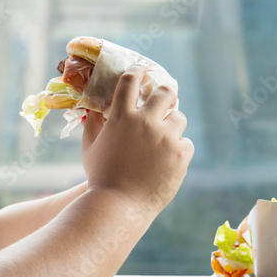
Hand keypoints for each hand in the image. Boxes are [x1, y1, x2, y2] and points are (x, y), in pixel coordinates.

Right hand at [80, 62, 192, 217]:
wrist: (119, 206)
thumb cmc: (100, 177)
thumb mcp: (90, 148)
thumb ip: (93, 125)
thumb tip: (95, 109)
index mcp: (121, 116)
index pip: (131, 80)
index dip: (138, 71)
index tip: (142, 70)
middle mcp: (145, 122)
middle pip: (165, 92)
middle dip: (165, 94)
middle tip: (164, 102)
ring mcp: (165, 137)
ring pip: (179, 117)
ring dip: (172, 125)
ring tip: (165, 138)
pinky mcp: (180, 154)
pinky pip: (186, 143)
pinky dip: (178, 150)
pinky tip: (168, 162)